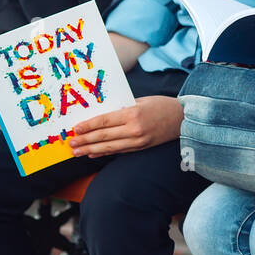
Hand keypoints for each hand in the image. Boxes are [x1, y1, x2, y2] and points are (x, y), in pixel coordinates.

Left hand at [68, 95, 182, 157]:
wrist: (183, 119)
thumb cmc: (162, 105)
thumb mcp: (141, 101)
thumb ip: (123, 108)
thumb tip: (102, 115)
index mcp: (133, 114)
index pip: (105, 121)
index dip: (88, 126)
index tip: (75, 129)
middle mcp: (134, 129)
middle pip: (104, 136)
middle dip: (85, 140)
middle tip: (71, 143)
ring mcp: (138, 141)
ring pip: (109, 147)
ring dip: (91, 149)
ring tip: (77, 152)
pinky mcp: (141, 148)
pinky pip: (119, 151)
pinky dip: (104, 152)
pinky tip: (93, 153)